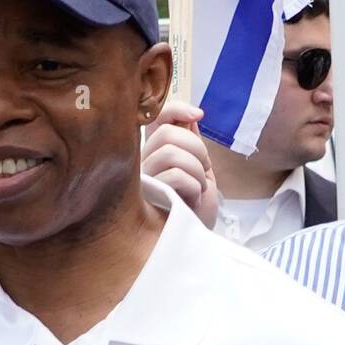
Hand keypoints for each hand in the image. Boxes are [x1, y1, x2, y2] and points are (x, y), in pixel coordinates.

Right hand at [142, 100, 218, 229]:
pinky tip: (192, 200)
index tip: (198, 115)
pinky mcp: (146, 199)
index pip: (156, 117)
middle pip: (167, 134)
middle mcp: (141, 164)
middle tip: (204, 170)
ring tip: (199, 188)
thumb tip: (192, 116)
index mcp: (154, 153)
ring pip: (170, 153)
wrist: (195, 236)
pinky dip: (193, 186)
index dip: (177, 109)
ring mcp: (141, 182)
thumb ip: (191, 144)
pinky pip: (174, 175)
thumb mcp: (199, 170)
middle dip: (196, 148)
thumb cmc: (195, 207)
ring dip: (195, 170)